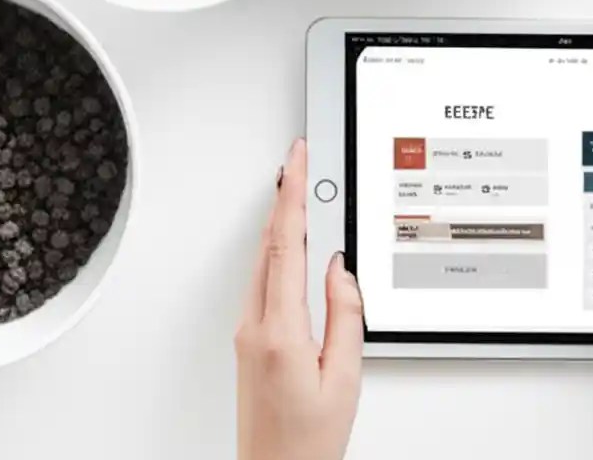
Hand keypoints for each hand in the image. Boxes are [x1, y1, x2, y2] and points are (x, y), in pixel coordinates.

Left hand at [235, 139, 363, 459]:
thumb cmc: (307, 440)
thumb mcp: (344, 378)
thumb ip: (346, 316)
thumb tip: (340, 271)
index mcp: (280, 331)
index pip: (286, 244)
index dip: (291, 195)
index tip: (296, 161)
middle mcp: (255, 327)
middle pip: (269, 245)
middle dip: (284, 197)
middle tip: (299, 161)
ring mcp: (247, 334)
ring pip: (264, 261)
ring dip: (281, 223)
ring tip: (299, 191)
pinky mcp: (249, 342)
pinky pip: (264, 282)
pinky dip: (278, 252)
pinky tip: (292, 244)